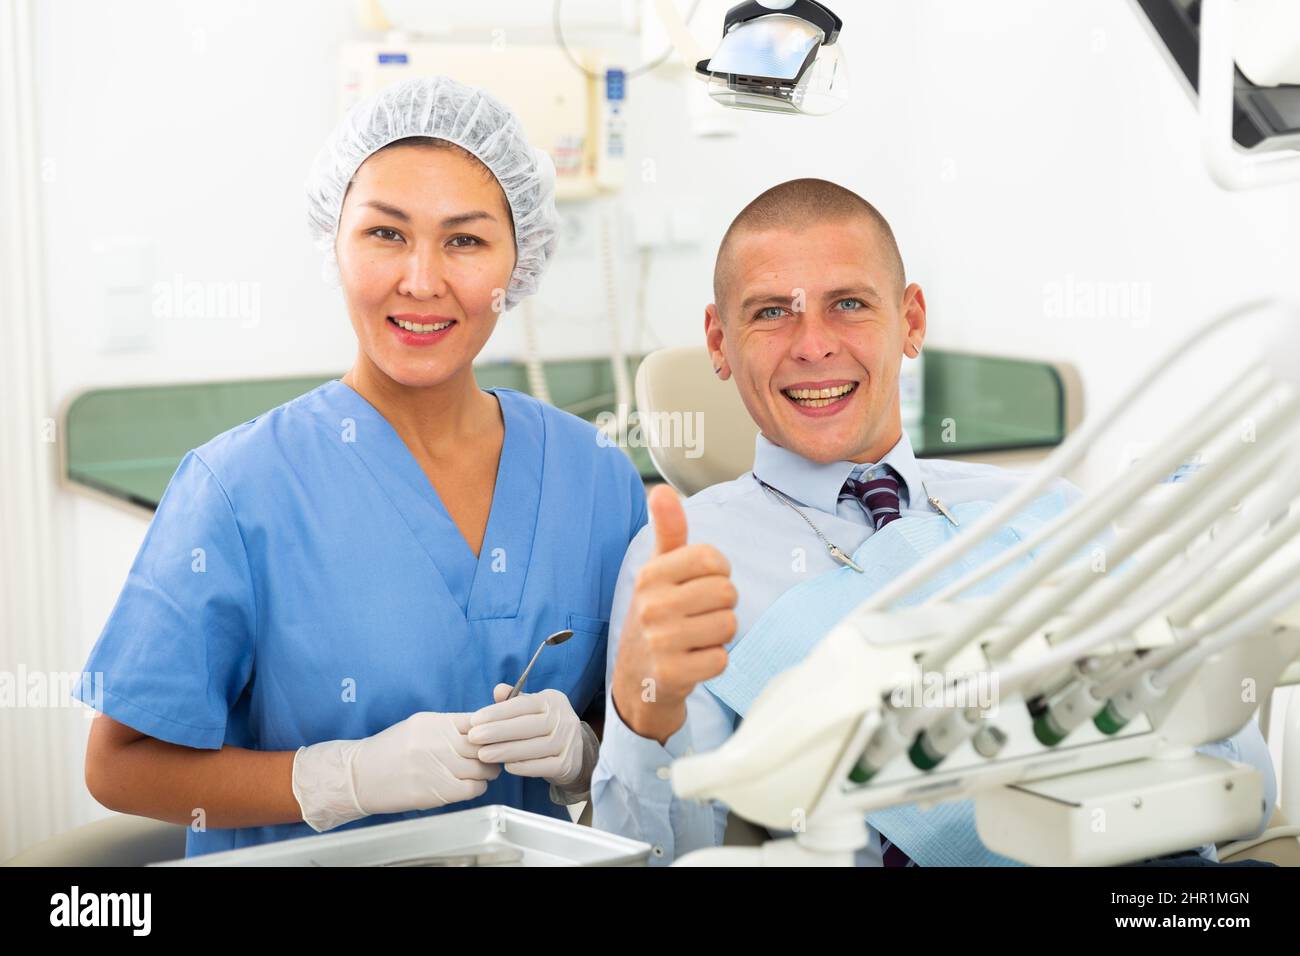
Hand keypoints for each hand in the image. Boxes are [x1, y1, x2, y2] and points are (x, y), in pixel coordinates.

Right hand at [292, 711, 500, 831]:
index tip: (490, 736)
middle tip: (489, 755)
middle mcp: (440, 742)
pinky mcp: (439, 791)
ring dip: (486, 770)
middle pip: (486, 744)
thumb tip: (480, 728)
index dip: (490, 729)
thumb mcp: (419, 726)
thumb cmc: (390, 751)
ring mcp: (440, 766)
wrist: (361, 776)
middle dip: (492, 750)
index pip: (479, 721)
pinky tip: (467, 785)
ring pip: (484, 767)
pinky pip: (475, 788)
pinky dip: (477, 787)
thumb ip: (448, 727)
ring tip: (478, 771)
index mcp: (436, 722)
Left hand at [467, 685, 592, 790]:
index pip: (524, 704)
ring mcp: (569, 742)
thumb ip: (514, 700)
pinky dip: (524, 767)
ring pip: (535, 747)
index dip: (498, 712)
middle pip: (529, 725)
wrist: (574, 752)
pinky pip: (543, 767)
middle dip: (498, 731)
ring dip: (506, 751)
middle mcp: (565, 719)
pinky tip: (506, 766)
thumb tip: (498, 690)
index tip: (474, 720)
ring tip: (483, 755)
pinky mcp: (568, 764)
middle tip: (474, 737)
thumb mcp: (531, 708)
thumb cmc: (543, 726)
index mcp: (553, 701)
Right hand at [611, 484, 736, 744]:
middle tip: (699, 616)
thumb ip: (669, 530)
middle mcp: (651, 605)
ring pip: (728, 626)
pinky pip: (722, 659)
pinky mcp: (672, 674)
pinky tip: (692, 660)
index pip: (713, 559)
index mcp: (650, 574)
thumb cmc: (657, 615)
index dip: (718, 573)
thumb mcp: (658, 570)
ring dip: (719, 635)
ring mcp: (660, 641)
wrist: (636, 679)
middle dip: (722, 606)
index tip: (702, 584)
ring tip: (695, 638)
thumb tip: (662, 489)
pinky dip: (713, 662)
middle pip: (727, 594)